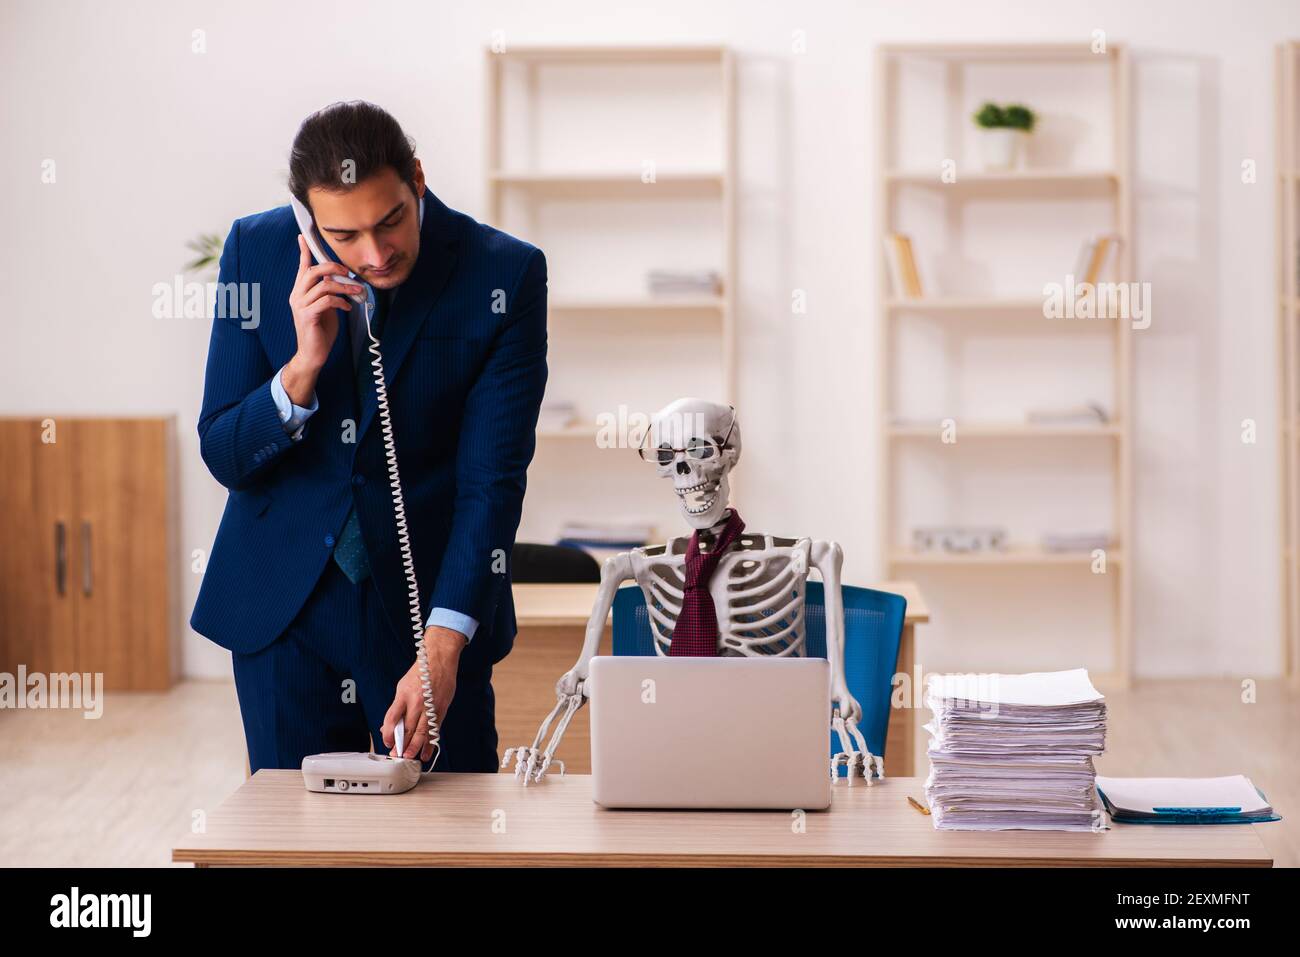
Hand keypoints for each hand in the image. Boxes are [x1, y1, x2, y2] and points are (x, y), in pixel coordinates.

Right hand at [282, 234, 362, 402]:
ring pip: (323, 285)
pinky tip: (347, 308)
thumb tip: (342, 279)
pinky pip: (326, 300)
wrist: (313, 354)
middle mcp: (297, 295)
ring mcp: (300, 305)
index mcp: (300, 291)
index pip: (302, 267)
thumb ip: (329, 292)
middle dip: (333, 268)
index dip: (304, 251)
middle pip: (313, 271)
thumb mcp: (327, 307)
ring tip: (358, 292)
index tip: (303, 236)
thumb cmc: (320, 331)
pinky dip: (341, 301)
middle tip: (349, 273)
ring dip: (345, 287)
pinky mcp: (307, 316)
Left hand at [382, 626, 466, 761]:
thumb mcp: (402, 686)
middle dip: (402, 745)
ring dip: (416, 747)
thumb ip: (397, 707)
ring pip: (422, 732)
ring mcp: (430, 706)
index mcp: (404, 695)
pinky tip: (426, 751)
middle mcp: (417, 702)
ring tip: (410, 757)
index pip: (392, 718)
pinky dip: (430, 742)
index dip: (388, 733)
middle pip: (408, 728)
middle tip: (398, 755)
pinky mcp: (441, 709)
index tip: (387, 742)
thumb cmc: (420, 672)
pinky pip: (434, 729)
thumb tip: (390, 725)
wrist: (439, 659)